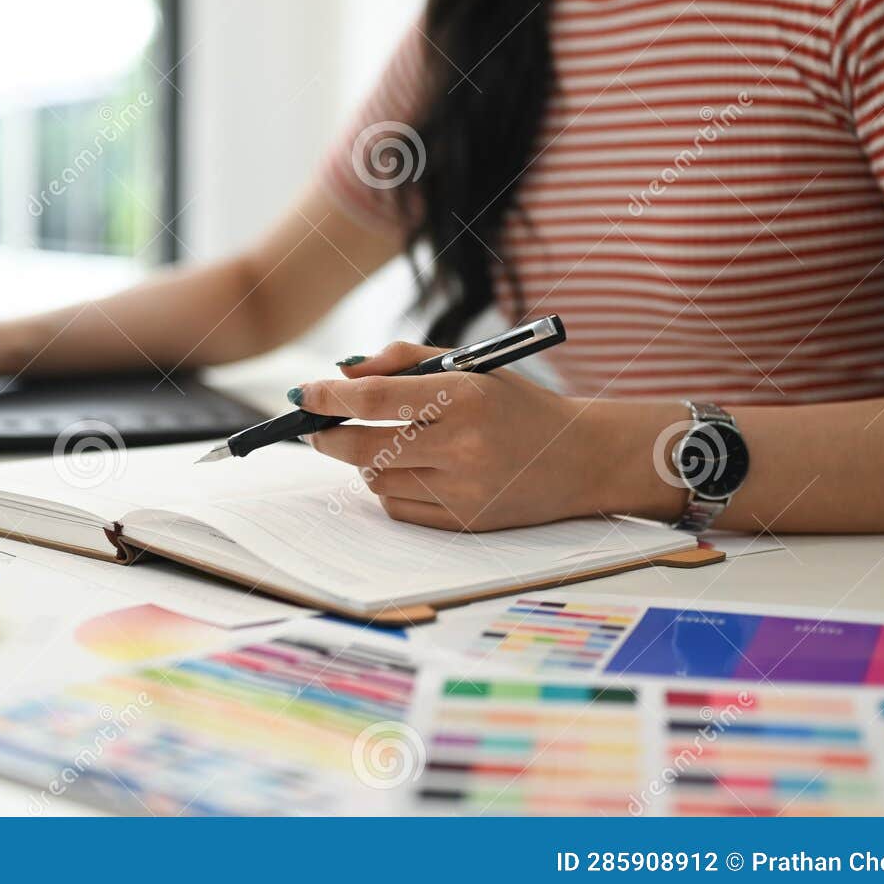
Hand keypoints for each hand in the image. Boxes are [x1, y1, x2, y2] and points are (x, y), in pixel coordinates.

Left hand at [294, 341, 668, 529]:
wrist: (579, 458)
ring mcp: (463, 489)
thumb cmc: (514, 404)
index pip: (375, 397)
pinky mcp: (463, 523)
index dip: (330, 396)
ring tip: (383, 444)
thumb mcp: (469, 365)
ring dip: (363, 461)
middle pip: (362, 447)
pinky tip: (410, 470)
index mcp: (466, 396)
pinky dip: (390, 487)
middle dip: (328, 435)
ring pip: (375, 479)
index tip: (303, 393)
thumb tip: (342, 373)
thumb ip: (403, 360)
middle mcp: (464, 445)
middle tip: (316, 427)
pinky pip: (397, 507)